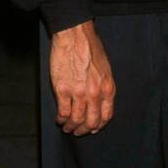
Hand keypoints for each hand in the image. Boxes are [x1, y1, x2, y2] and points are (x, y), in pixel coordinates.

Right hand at [49, 21, 114, 136]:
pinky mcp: (62, 90)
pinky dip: (61, 119)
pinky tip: (59, 119)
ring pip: (76, 120)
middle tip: (78, 132)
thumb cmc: (91, 48)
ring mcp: (78, 93)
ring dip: (71, 127)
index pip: (106, 116)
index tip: (93, 128)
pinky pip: (63, 112)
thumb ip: (103, 86)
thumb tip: (99, 101)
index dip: (99, 125)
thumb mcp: (106, 69)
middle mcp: (95, 93)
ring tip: (67, 127)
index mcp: (108, 88)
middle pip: (91, 122)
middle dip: (84, 130)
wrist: (75, 36)